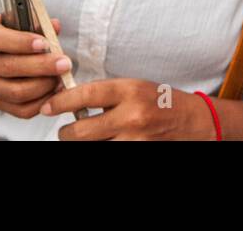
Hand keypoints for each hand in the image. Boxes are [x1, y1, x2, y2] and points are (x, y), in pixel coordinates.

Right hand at [0, 14, 69, 117]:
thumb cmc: (9, 32)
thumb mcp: (17, 20)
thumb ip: (37, 23)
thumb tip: (56, 26)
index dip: (22, 43)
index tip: (45, 44)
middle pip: (9, 68)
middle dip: (41, 66)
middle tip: (64, 63)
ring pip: (16, 92)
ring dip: (44, 86)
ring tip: (61, 77)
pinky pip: (22, 110)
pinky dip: (42, 102)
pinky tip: (56, 90)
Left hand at [43, 79, 214, 140]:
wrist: (195, 122)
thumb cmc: (163, 102)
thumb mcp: (136, 87)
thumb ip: (107, 95)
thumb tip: (72, 102)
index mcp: (130, 90)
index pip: (85, 95)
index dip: (60, 102)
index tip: (48, 106)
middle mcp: (131, 116)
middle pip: (80, 132)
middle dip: (66, 133)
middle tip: (66, 131)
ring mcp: (135, 141)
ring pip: (90, 148)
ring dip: (83, 145)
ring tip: (85, 138)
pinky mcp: (138, 154)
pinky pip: (107, 154)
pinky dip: (101, 149)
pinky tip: (104, 143)